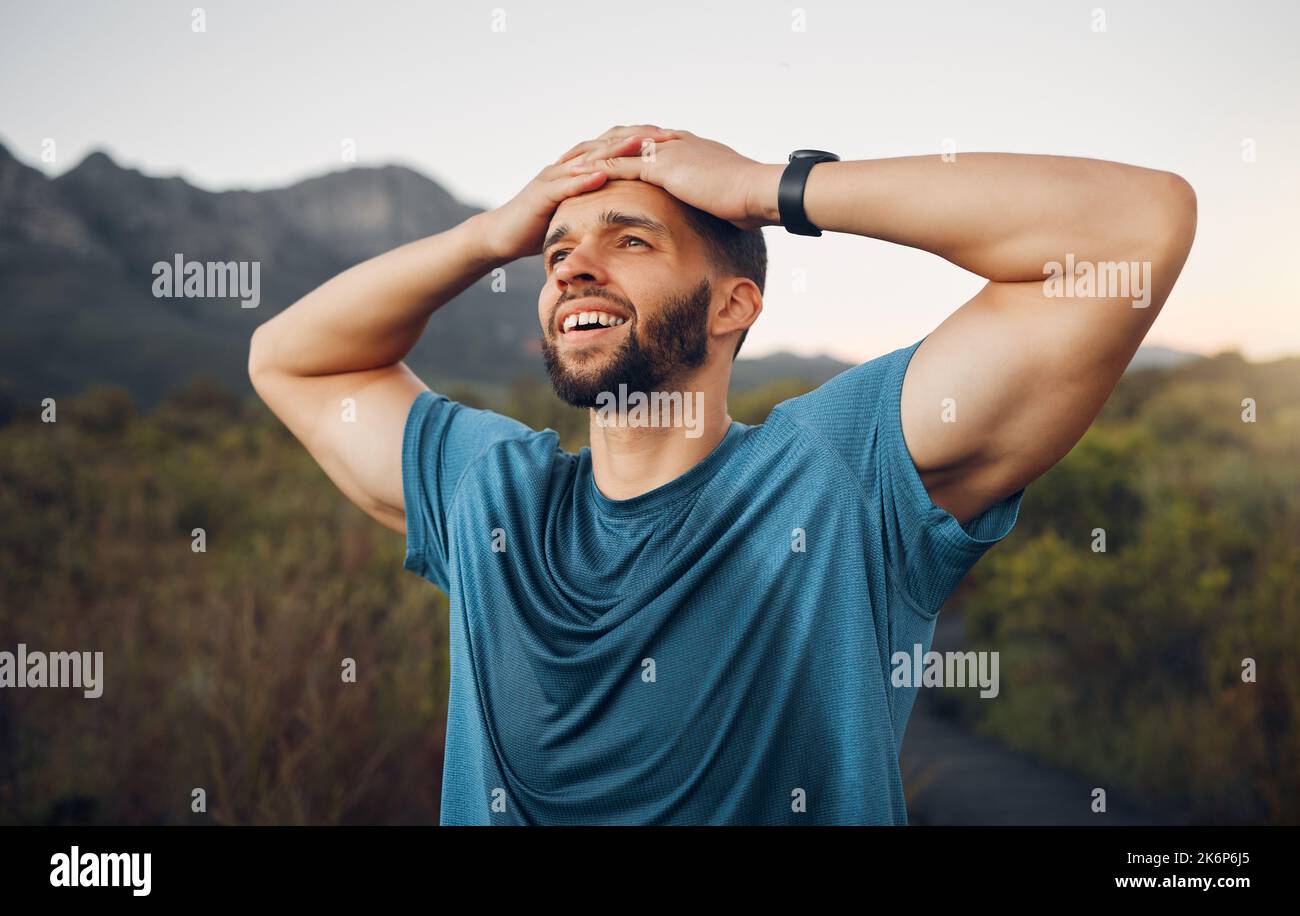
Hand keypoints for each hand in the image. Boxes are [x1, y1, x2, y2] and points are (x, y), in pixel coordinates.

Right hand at [478, 125, 677, 262]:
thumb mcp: (579, 215)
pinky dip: (584, 179)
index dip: (644, 144)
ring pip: (589, 160)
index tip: (674, 142)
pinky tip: (603, 175)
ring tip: (643, 145)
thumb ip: (601, 207)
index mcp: (580, 169)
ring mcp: (554, 176)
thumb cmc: (540, 226)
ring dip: (616, 152)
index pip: (617, 150)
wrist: (502, 235)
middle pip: (608, 146)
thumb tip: (630, 215)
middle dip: (638, 140)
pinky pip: (566, 184)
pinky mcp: (542, 193)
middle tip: (668, 135)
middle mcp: (569, 165)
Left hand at [565, 127, 777, 230]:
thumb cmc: (752, 199)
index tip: (604, 157)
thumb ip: (714, 199)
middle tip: (573, 157)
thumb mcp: (727, 196)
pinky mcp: (662, 165)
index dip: (622, 148)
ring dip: (589, 156)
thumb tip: (716, 212)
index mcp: (686, 147)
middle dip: (597, 146)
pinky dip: (597, 169)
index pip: (645, 141)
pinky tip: (578, 178)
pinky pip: (620, 164)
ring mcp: (666, 151)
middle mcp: (673, 142)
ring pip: (616, 147)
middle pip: (623, 136)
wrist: (760, 190)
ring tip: (564, 166)